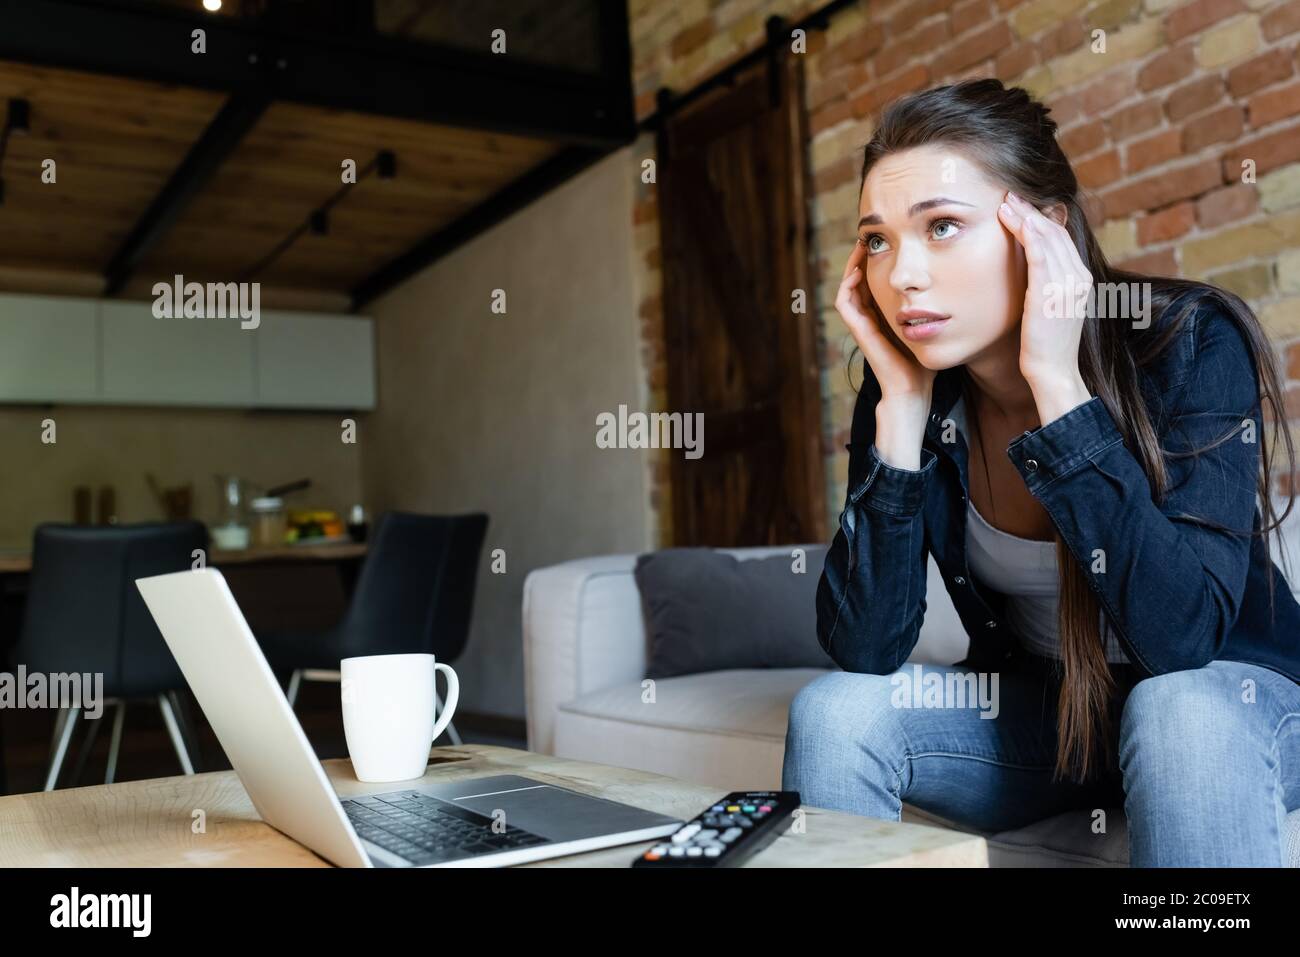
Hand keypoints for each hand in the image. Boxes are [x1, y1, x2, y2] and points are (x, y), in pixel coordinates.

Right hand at [835, 241, 936, 401]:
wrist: (914, 388)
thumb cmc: (926, 362)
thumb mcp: (933, 325)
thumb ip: (937, 308)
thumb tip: (957, 284)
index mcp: (885, 314)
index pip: (876, 280)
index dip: (879, 259)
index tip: (891, 240)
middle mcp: (871, 317)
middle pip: (860, 278)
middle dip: (865, 256)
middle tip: (872, 236)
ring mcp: (862, 324)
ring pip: (848, 286)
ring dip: (852, 265)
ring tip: (863, 245)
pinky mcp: (859, 331)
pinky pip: (844, 302)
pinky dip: (847, 284)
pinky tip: (860, 269)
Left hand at [997, 191, 1089, 390]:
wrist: (1052, 372)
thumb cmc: (1045, 347)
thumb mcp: (1050, 310)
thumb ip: (1046, 288)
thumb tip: (1030, 272)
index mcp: (1081, 280)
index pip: (1062, 240)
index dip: (1041, 221)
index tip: (1021, 208)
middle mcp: (1079, 278)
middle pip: (1056, 233)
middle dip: (1032, 212)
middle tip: (1011, 196)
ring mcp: (1068, 284)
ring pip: (1048, 238)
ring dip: (1026, 217)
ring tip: (1006, 203)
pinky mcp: (1051, 292)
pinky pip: (1040, 253)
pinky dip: (1028, 233)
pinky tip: (1014, 220)